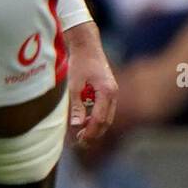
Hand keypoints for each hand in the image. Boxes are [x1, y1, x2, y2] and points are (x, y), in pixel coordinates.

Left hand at [65, 21, 117, 145]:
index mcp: (107, 92)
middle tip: (81, 142)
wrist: (87, 46)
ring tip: (82, 135)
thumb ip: (77, 105)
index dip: (91, 132)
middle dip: (94, 133)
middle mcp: (113, 94)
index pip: (100, 119)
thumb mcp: (74, 84)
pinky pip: (106, 109)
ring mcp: (113, 92)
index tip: (80, 140)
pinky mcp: (109, 91)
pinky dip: (97, 118)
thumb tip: (77, 125)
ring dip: (96, 127)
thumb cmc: (79, 62)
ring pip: (107, 116)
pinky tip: (86, 121)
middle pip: (106, 120)